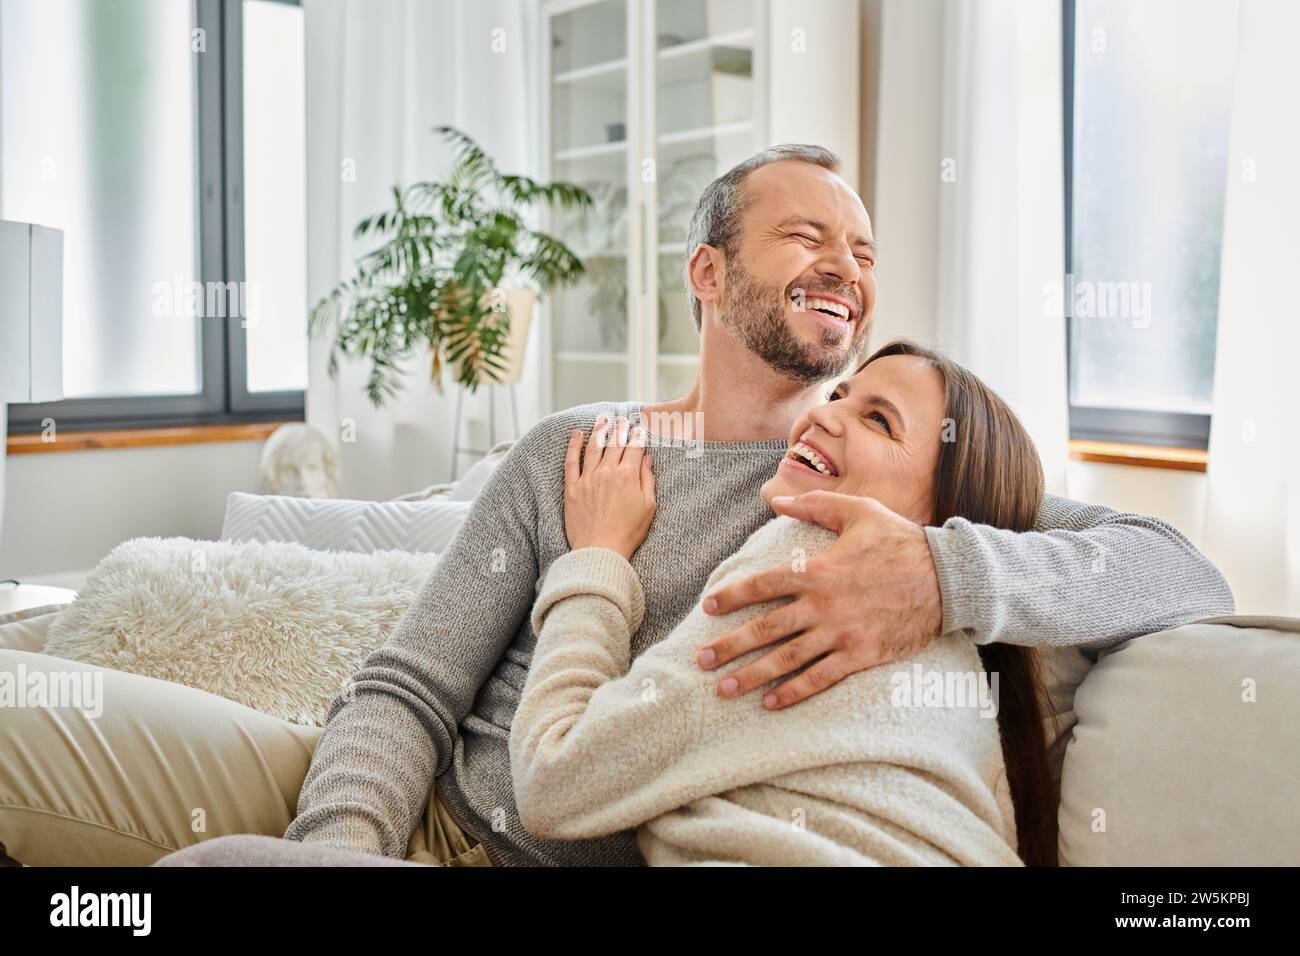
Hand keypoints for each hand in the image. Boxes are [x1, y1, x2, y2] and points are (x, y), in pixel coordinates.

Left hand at [563, 415, 656, 560]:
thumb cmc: (628, 533)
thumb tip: (647, 460)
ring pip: (593, 447)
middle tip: (622, 418)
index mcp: (628, 476)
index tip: (639, 428)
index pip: (634, 448)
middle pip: (614, 443)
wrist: (600, 551)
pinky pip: (571, 461)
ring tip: (603, 419)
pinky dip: (573, 445)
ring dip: (599, 430)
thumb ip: (648, 481)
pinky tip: (576, 434)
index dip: (638, 436)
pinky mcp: (572, 488)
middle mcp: (607, 472)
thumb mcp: (649, 507)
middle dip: (620, 428)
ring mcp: (588, 479)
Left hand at [696, 491, 942, 709]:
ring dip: (752, 675)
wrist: (949, 578)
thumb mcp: (858, 511)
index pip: (763, 585)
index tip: (708, 608)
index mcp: (817, 570)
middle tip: (701, 659)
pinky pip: (821, 678)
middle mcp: (823, 605)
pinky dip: (794, 692)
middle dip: (729, 646)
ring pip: (787, 658)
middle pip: (766, 628)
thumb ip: (815, 506)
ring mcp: (841, 633)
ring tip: (724, 688)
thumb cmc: (901, 541)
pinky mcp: (861, 654)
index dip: (732, 596)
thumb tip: (777, 501)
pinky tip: (771, 703)